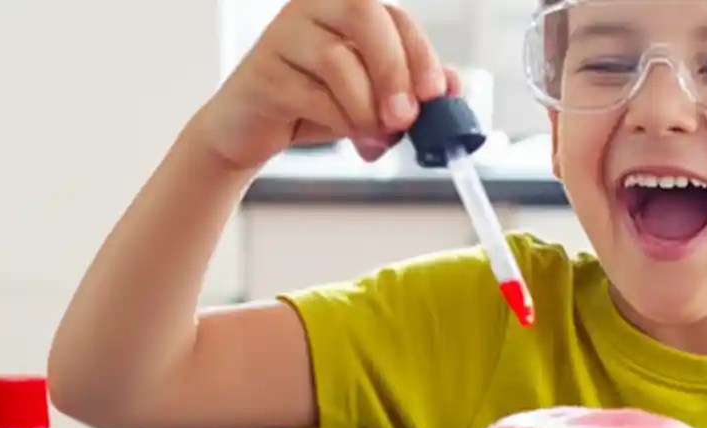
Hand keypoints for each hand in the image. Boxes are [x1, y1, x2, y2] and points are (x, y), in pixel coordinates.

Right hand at [192, 0, 460, 169]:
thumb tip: (453, 84)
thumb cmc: (318, 106)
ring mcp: (283, 35)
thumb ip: (412, 88)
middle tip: (406, 119)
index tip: (435, 94)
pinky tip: (347, 137)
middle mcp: (312, 8)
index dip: (420, 52)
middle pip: (364, 16)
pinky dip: (339, 122)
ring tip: (374, 136)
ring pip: (339, 60)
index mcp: (345, 6)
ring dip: (366, 109)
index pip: (392, 14)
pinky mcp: (262, 71)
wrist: (253, 132)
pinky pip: (311, 94)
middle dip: (394, 71)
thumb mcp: (373, 97)